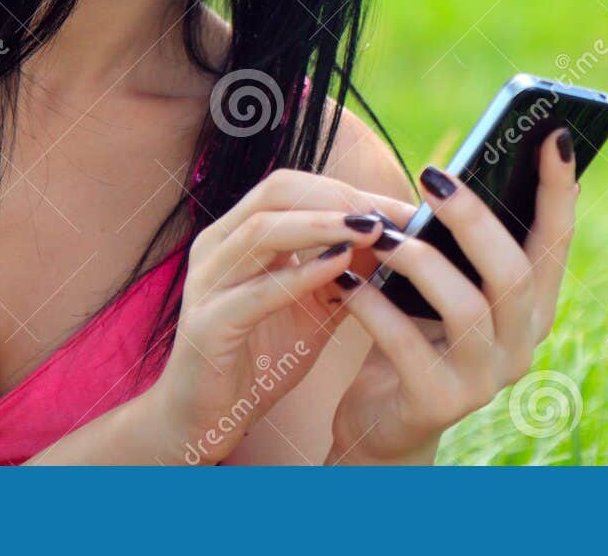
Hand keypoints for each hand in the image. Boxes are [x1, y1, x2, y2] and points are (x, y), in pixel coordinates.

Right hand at [146, 169, 417, 463]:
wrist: (208, 420)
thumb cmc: (259, 360)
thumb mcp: (313, 308)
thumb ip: (346, 273)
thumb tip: (394, 239)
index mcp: (237, 233)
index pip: (294, 187)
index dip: (348, 190)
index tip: (400, 207)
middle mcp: (217, 246)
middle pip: (277, 192)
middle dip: (338, 198)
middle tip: (386, 216)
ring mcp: (207, 282)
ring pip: (263, 230)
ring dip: (323, 225)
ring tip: (370, 231)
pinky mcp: (208, 325)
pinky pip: (257, 291)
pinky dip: (301, 275)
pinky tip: (340, 268)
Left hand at [326, 126, 578, 463]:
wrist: (380, 425)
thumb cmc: (413, 335)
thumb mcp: (440, 287)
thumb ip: (456, 246)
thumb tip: (447, 173)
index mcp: (532, 308)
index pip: (556, 242)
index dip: (559, 190)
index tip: (555, 134)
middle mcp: (521, 345)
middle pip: (513, 273)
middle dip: (473, 219)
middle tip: (432, 174)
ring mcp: (484, 380)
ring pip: (466, 308)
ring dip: (418, 260)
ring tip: (377, 231)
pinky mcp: (438, 405)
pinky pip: (406, 345)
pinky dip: (373, 307)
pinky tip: (345, 280)